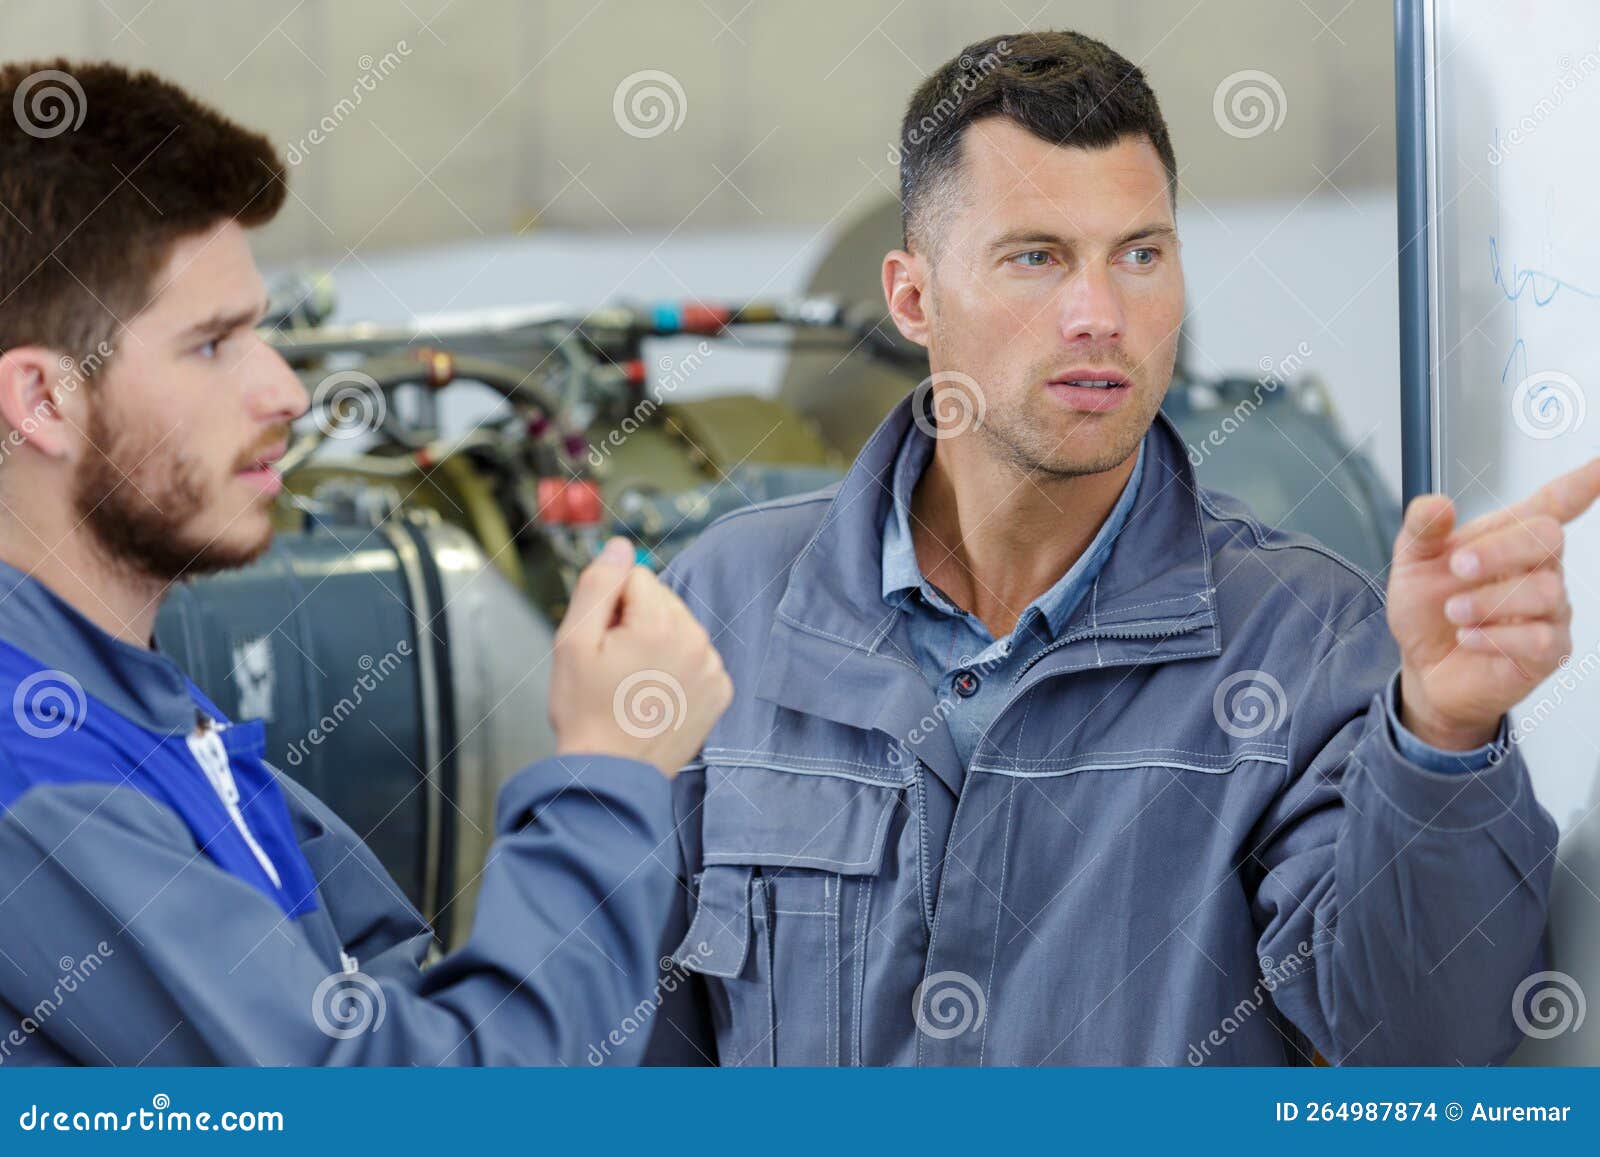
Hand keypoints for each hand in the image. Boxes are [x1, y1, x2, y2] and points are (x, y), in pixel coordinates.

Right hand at [547, 536, 732, 776]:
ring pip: (679, 627)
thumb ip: (598, 585)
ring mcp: (713, 668)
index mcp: (662, 624)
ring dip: (657, 644)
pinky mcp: (721, 691)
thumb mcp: (572, 641)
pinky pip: (696, 657)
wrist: (610, 776)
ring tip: (633, 684)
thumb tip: (621, 546)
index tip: (601, 642)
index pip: (636, 577)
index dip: (610, 605)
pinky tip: (655, 695)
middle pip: (661, 600)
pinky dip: (677, 668)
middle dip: (635, 621)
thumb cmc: (585, 713)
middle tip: (613, 666)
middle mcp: (698, 641)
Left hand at [1387, 457, 1599, 749]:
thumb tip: (1436, 504)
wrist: (1421, 666)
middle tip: (1457, 568)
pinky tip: (1468, 638)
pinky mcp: (1549, 651)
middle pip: (1548, 538)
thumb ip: (1422, 530)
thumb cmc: (1427, 610)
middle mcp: (1538, 569)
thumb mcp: (1412, 564)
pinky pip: (1540, 637)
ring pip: (1545, 591)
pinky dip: (1495, 637)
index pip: (1554, 504)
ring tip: (1454, 613)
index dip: (1581, 484)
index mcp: (1508, 538)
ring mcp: (1550, 610)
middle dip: (1499, 550)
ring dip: (1488, 601)